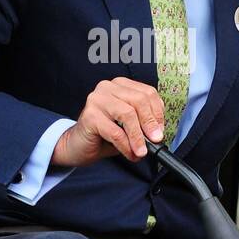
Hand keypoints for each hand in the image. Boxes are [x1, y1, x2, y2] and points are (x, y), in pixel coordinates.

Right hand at [51, 78, 165, 167]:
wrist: (79, 146)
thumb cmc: (105, 134)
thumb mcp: (129, 126)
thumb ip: (144, 124)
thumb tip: (158, 133)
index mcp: (121, 85)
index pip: (148, 93)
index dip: (158, 113)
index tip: (160, 131)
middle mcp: (108, 87)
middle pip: (139, 101)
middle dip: (150, 123)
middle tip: (155, 141)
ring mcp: (97, 99)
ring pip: (128, 114)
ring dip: (138, 136)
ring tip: (141, 151)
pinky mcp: (89, 115)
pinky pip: (115, 132)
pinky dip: (126, 145)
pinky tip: (129, 153)